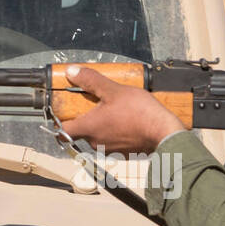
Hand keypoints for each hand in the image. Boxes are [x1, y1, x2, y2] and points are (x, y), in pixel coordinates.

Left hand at [62, 65, 185, 154]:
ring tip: (117, 111)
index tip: (65, 111)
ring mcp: (110, 150)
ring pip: (99, 136)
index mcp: (89, 128)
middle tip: (98, 104)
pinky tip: (128, 122)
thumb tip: (71, 71)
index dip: (60, 120)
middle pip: (82, 131)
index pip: (63, 130)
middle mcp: (96, 143)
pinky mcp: (123, 154)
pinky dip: (117, 133)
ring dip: (103, 125)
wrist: (164, 133)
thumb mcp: (113, 90)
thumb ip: (91, 81)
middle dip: (88, 118)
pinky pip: (114, 142)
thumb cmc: (139, 113)